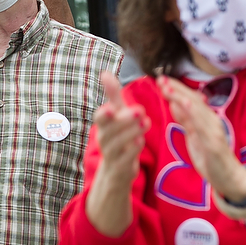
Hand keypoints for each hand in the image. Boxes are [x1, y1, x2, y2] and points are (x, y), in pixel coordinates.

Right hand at [91, 72, 148, 187]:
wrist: (115, 171)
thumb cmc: (117, 139)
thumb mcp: (116, 117)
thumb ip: (113, 96)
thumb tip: (105, 73)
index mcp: (103, 126)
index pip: (99, 118)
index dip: (104, 114)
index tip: (112, 108)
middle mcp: (104, 140)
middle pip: (109, 130)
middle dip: (124, 120)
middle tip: (140, 110)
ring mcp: (111, 154)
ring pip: (118, 144)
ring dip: (132, 132)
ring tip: (146, 122)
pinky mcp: (121, 167)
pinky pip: (125, 159)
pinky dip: (132, 150)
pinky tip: (140, 142)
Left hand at [158, 75, 245, 198]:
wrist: (228, 178)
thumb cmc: (210, 157)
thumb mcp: (193, 136)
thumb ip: (185, 120)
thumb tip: (174, 103)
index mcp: (205, 119)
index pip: (190, 99)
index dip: (176, 89)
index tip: (161, 79)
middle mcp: (211, 121)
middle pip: (193, 100)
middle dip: (177, 89)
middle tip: (161, 78)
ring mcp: (214, 131)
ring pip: (197, 110)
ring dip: (182, 97)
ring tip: (168, 88)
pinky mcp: (214, 143)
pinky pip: (203, 126)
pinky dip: (194, 114)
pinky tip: (185, 105)